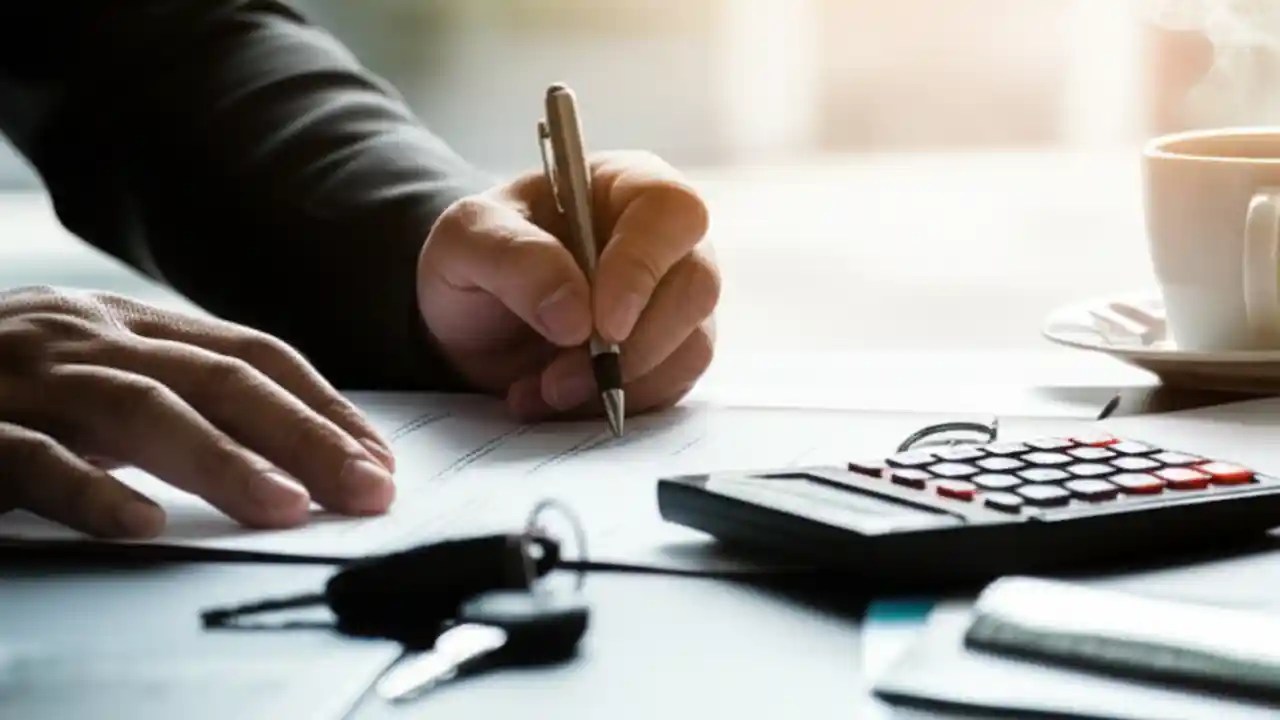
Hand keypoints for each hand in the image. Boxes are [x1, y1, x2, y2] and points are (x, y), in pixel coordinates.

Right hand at [0, 287, 395, 537]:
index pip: (249, 353)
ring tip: (288, 509)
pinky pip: (29, 458)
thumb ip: (172, 397)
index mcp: (125, 326)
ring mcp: (21, 378)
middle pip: (216, 377)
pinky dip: (88, 491)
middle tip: (368, 488)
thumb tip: (284, 450)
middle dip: (304, 433)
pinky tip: (141, 526)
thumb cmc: (0, 389)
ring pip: (138, 409)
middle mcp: (85, 338)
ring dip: (222, 460)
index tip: (378, 456)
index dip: (321, 403)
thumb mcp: (94, 378)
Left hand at [418, 151, 718, 419]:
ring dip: (619, 384)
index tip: (602, 324)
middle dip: (631, 346)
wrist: (472, 319)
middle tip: (559, 377)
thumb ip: (515, 260)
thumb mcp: (465, 241)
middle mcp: (665, 241)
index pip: (671, 212)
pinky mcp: (670, 355)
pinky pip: (673, 387)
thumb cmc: (479, 257)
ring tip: (544, 390)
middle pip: (696, 286)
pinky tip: (561, 401)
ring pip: (691, 347)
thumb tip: (576, 315)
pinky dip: (616, 405)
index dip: (644, 268)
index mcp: (625, 186)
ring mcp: (674, 300)